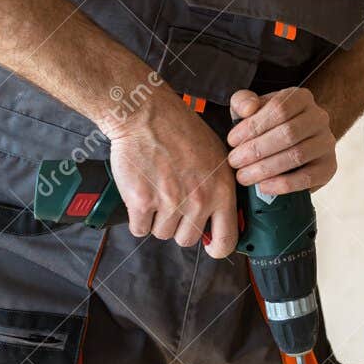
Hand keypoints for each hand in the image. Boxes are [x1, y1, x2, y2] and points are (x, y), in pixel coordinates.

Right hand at [101, 87, 239, 257]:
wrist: (147, 115)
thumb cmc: (182, 132)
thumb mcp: (217, 158)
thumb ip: (220, 189)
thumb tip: (220, 220)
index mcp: (222, 190)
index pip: (226, 240)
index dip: (216, 247)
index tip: (209, 246)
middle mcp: (199, 200)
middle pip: (187, 240)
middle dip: (178, 226)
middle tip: (172, 201)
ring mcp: (170, 202)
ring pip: (162, 234)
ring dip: (156, 219)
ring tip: (157, 189)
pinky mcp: (141, 201)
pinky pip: (139, 229)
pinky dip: (137, 217)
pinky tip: (141, 193)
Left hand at [226, 87, 337, 194]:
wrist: (292, 146)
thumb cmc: (267, 126)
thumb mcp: (251, 109)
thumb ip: (242, 102)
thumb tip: (248, 108)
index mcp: (301, 98)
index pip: (279, 108)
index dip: (253, 125)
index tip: (231, 141)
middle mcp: (319, 117)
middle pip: (289, 133)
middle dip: (256, 149)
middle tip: (234, 162)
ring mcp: (327, 143)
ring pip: (297, 155)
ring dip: (266, 168)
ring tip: (243, 176)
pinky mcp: (329, 167)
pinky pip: (308, 177)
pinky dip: (283, 184)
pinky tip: (263, 187)